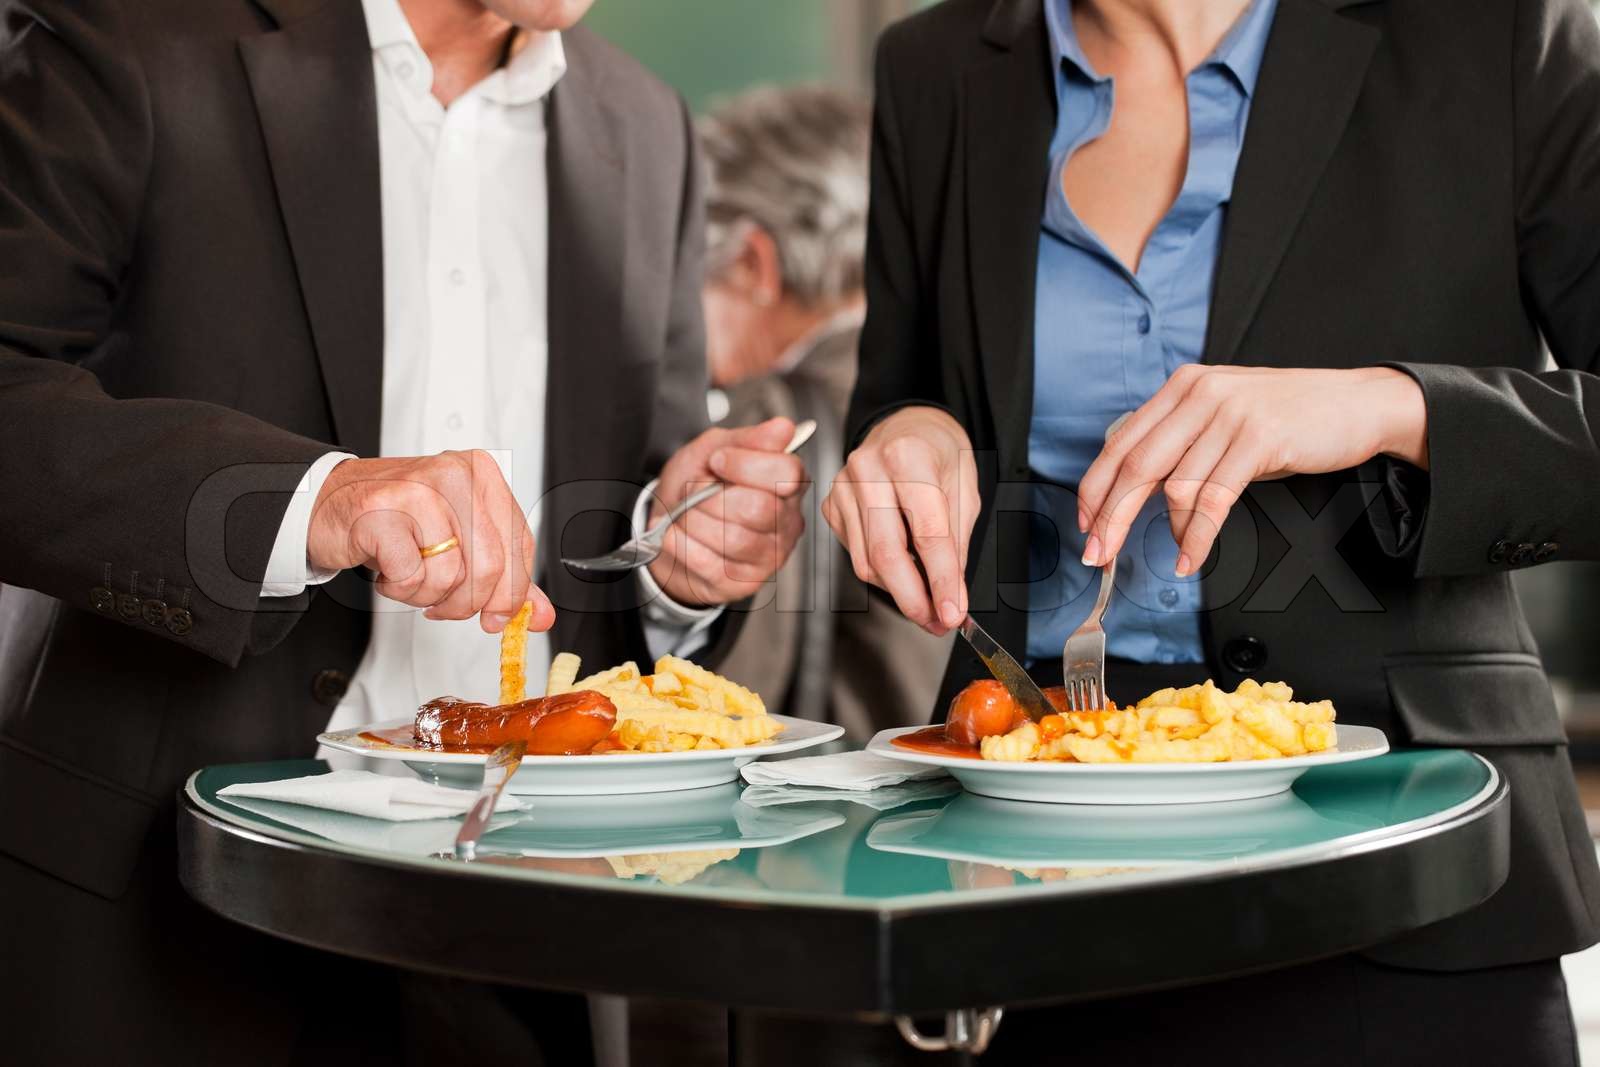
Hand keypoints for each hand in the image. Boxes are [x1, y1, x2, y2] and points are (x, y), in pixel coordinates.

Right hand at [306, 451, 554, 632]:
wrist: (329, 501)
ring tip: (409, 575)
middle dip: (467, 603)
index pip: (520, 547)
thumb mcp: (459, 540)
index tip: (496, 616)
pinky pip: (412, 577)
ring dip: (427, 595)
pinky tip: (388, 569)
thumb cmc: (397, 519)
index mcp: (483, 476)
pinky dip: (399, 589)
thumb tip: (540, 616)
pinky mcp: (383, 512)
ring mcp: (419, 490)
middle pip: (489, 568)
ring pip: (450, 577)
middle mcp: (456, 475)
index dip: (511, 593)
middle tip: (444, 606)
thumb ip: (504, 578)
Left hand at [645, 417, 807, 606]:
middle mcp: (786, 521)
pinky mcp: (744, 582)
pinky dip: (682, 546)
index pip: (787, 472)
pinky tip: (673, 535)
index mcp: (787, 483)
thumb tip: (783, 428)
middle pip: (760, 509)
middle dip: (713, 496)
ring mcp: (768, 556)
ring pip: (735, 539)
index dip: (746, 464)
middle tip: (693, 490)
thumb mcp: (713, 450)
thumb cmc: (696, 488)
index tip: (717, 460)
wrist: (668, 529)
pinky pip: (712, 565)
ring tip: (682, 514)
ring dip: (694, 522)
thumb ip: (746, 439)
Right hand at [822, 406, 979, 634]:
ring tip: (927, 603)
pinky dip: (881, 573)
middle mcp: (868, 468)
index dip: (941, 579)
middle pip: (886, 553)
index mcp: (908, 456)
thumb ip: (956, 546)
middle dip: (913, 598)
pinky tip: (903, 569)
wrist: (906, 427)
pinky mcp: (830, 505)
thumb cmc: (939, 456)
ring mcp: (842, 487)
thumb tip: (951, 600)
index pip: (926, 532)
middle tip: (936, 623)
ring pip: (866, 562)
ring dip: (899, 591)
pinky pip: (855, 554)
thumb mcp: (965, 492)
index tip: (953, 613)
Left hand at [1077, 365, 1428, 575]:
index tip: (1086, 524)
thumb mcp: (1223, 418)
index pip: (1120, 443)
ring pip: (1174, 485)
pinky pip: (1213, 498)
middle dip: (1111, 517)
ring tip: (1174, 556)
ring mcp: (1229, 413)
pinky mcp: (1259, 438)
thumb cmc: (1289, 417)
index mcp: (1182, 387)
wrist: (1359, 403)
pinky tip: (1191, 556)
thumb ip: (1180, 443)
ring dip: (1166, 532)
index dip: (1096, 489)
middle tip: (1098, 554)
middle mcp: (1199, 393)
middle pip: (1135, 465)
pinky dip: (1197, 536)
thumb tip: (1136, 491)